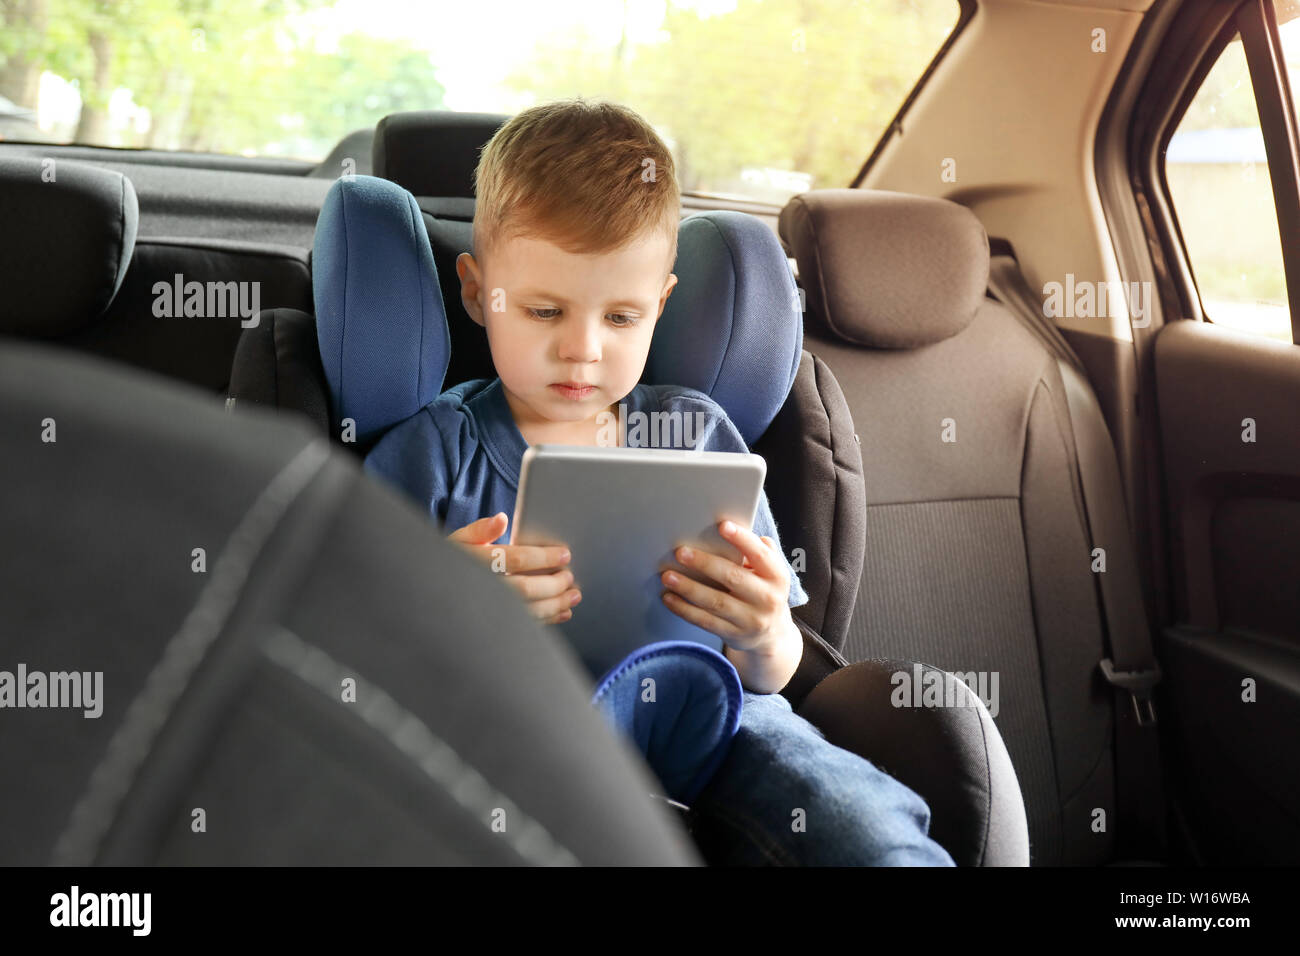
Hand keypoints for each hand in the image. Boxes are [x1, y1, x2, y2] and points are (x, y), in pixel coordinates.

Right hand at [447, 513, 579, 624]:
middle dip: (553, 584)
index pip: (515, 559)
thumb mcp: (457, 540)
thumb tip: (502, 519)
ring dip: (555, 604)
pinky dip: (547, 620)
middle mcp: (481, 588)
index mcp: (474, 562)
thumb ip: (480, 529)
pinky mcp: (493, 626)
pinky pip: (524, 625)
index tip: (565, 554)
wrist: (431, 592)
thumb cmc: (448, 561)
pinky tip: (562, 613)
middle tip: (570, 577)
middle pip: (525, 589)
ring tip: (574, 596)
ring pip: (527, 611)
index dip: (543, 557)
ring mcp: (487, 610)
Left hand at [660, 520, 792, 655]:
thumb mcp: (770, 573)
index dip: (743, 539)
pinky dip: (684, 609)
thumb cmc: (763, 591)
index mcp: (777, 577)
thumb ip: (757, 552)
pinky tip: (669, 598)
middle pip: (733, 578)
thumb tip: (735, 529)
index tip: (723, 525)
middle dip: (705, 564)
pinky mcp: (733, 634)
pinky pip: (705, 621)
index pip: (760, 555)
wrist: (772, 635)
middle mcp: (767, 599)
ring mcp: (750, 620)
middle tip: (681, 552)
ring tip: (668, 576)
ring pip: (715, 602)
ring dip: (689, 588)